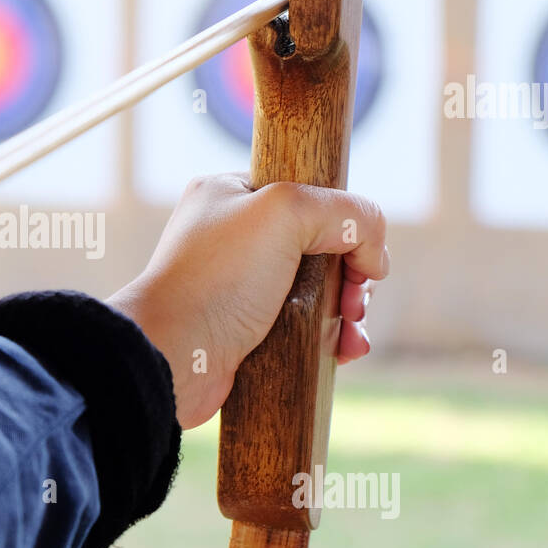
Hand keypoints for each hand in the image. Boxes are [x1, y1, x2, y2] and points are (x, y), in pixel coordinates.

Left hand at [108, 174, 388, 427]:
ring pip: (319, 290)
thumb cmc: (217, 278)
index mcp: (233, 193)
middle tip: (357, 301)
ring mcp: (240, 285)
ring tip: (353, 331)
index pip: (311, 195)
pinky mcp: (247, 330)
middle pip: (322, 245)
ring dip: (349, 311)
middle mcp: (234, 235)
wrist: (174, 355)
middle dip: (354, 275)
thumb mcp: (287, 212)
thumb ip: (346, 211)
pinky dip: (331, 337)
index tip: (361, 257)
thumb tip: (374, 252)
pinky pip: (304, 327)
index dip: (346, 225)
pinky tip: (346, 350)